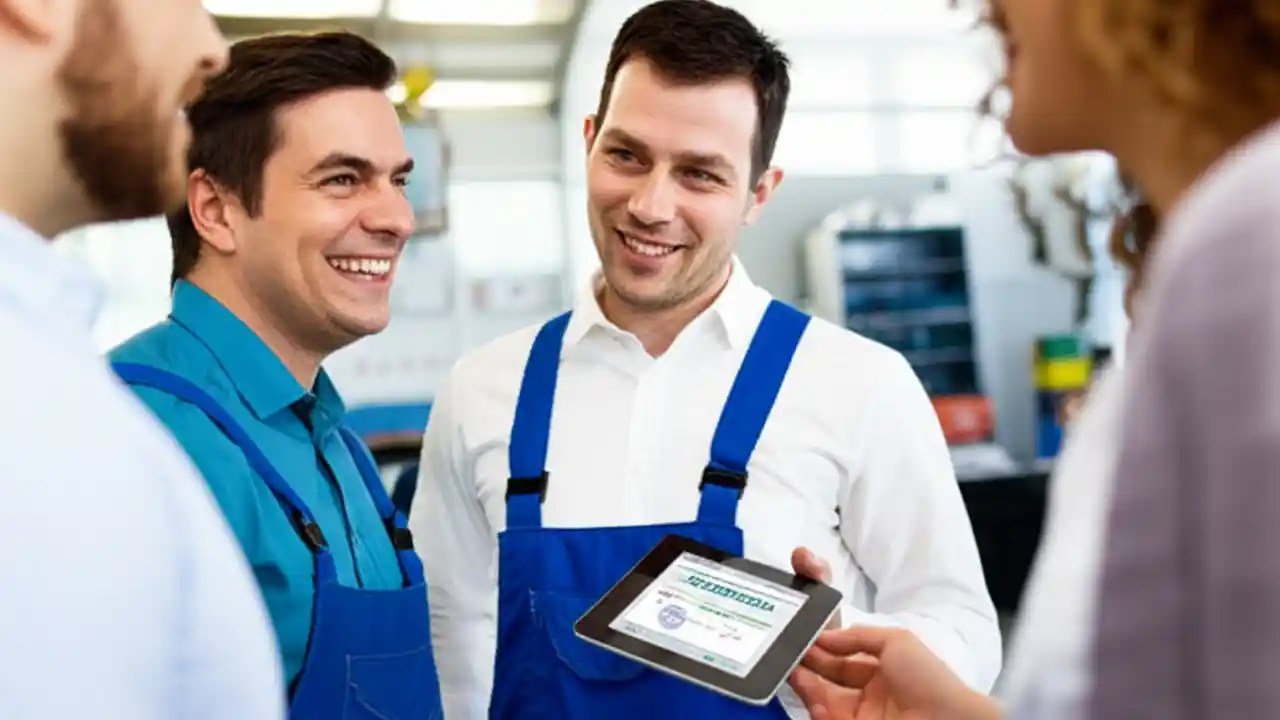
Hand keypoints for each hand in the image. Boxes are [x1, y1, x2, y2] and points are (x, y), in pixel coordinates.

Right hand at [793, 626, 1000, 719]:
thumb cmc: (927, 678)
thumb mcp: (896, 641)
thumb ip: (857, 636)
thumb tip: (823, 636)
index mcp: (884, 671)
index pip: (844, 659)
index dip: (822, 649)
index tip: (800, 638)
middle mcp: (871, 695)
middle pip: (830, 680)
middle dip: (808, 666)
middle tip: (786, 653)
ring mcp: (862, 717)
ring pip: (824, 701)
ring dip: (805, 686)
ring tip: (790, 670)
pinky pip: (827, 719)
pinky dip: (815, 708)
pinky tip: (810, 695)